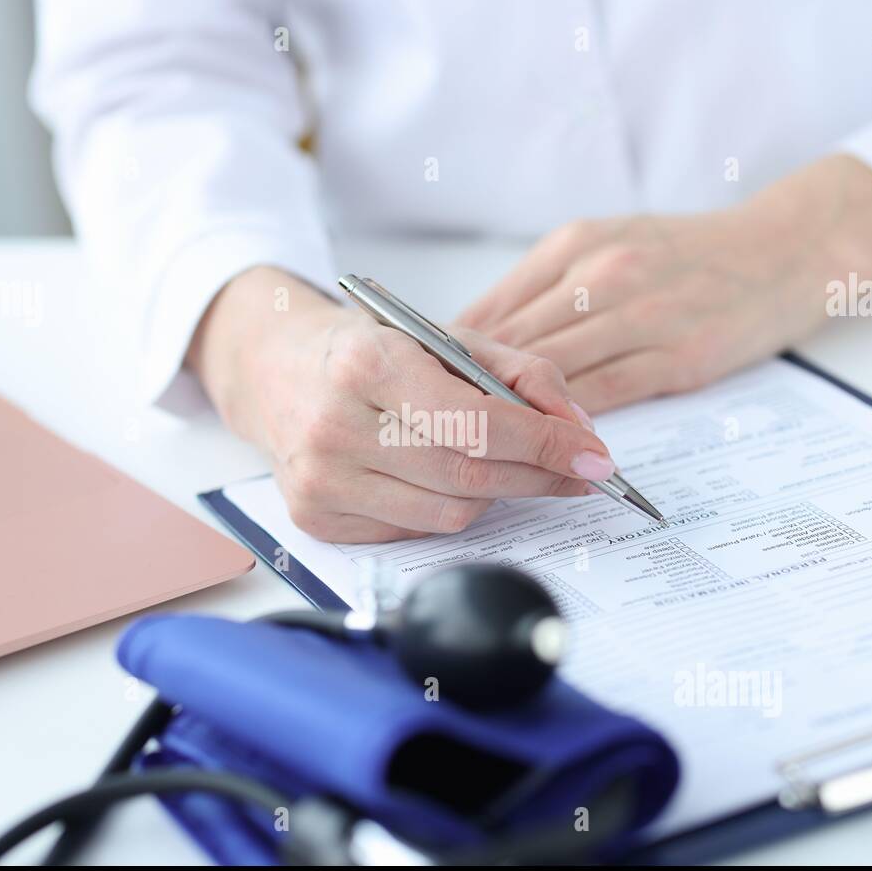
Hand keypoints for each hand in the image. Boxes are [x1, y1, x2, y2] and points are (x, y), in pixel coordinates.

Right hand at [187, 267, 616, 541]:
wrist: (277, 370)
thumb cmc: (368, 352)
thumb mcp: (444, 339)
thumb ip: (521, 375)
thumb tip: (580, 432)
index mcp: (366, 364)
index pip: (476, 423)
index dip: (546, 445)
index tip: (594, 458)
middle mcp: (334, 427)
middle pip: (469, 477)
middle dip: (538, 477)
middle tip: (577, 471)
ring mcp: (321, 481)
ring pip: (449, 515)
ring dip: (498, 496)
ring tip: (510, 468)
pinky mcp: (316, 518)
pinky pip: (416, 532)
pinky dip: (449, 508)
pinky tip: (445, 478)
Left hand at [457, 155, 871, 412]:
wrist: (788, 249)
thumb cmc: (690, 253)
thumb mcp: (608, 244)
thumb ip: (545, 287)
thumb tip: (477, 333)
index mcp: (575, 246)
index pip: (494, 309)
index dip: (449, 355)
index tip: (420, 388)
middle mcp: (600, 276)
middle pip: (511, 344)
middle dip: (467, 389)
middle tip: (429, 429)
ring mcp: (640, 316)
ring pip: (551, 374)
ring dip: (510, 413)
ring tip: (472, 447)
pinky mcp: (676, 357)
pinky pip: (604, 396)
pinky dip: (567, 424)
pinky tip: (540, 446)